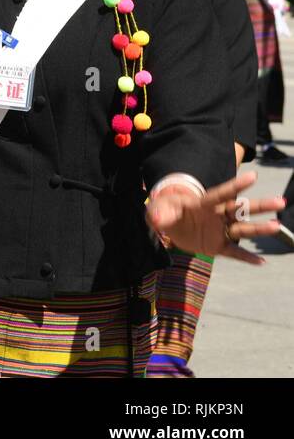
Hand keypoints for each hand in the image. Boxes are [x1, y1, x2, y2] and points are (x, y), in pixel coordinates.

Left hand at [146, 173, 284, 263]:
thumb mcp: (157, 210)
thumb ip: (159, 213)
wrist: (168, 226)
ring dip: (259, 229)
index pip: (221, 193)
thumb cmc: (164, 211)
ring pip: (242, 229)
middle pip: (240, 209)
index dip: (236, 185)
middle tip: (281, 201)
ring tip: (277, 227)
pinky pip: (234, 252)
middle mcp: (217, 215)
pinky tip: (261, 262)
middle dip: (259, 205)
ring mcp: (220, 231)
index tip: (254, 176)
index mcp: (204, 203)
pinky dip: (246, 258)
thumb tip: (157, 219)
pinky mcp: (218, 246)